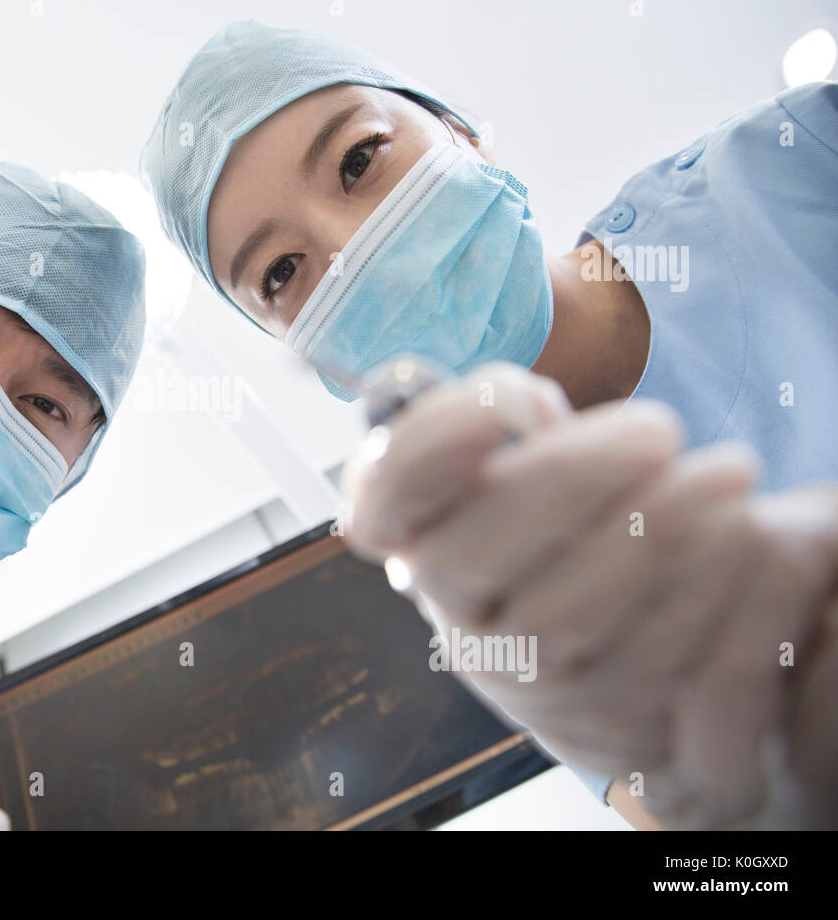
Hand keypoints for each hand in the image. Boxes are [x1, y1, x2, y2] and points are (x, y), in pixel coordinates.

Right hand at [340, 362, 837, 826]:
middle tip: (658, 427)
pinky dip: (698, 590)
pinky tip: (743, 528)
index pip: (383, 497)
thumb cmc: (561, 507)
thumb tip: (532, 418)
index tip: (490, 414)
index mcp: (415, 528)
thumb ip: (511, 418)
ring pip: (560, 621)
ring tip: (730, 470)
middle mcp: (447, 605)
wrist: (611, 629)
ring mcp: (511, 668)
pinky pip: (637, 656)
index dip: (424, 457)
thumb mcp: (526, 449)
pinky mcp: (588, 712)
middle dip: (566, 481)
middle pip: (467, 557)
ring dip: (653, 537)